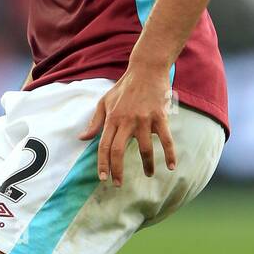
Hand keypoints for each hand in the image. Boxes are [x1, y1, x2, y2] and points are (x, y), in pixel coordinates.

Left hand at [78, 64, 175, 186]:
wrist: (146, 69)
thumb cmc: (124, 87)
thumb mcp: (104, 102)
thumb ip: (94, 122)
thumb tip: (81, 138)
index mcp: (112, 119)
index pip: (104, 146)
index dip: (103, 164)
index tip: (103, 178)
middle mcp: (126, 121)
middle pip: (119, 151)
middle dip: (118, 170)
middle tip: (119, 183)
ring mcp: (144, 119)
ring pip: (144, 148)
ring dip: (147, 165)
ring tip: (149, 174)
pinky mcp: (160, 116)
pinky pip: (166, 139)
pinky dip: (170, 154)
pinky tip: (171, 166)